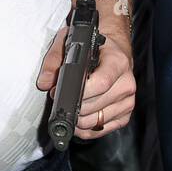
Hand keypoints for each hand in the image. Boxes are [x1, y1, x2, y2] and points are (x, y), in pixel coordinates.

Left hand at [36, 7, 135, 138]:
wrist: (114, 47)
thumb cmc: (94, 44)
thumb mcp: (71, 40)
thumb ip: (55, 59)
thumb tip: (44, 82)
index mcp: (117, 62)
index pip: (101, 83)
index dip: (78, 93)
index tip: (58, 91)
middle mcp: (126, 82)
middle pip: (96, 105)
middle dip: (73, 106)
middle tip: (59, 100)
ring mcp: (127, 100)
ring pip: (97, 120)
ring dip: (78, 120)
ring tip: (68, 109)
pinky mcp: (125, 113)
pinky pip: (103, 129)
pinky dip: (87, 129)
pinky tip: (78, 120)